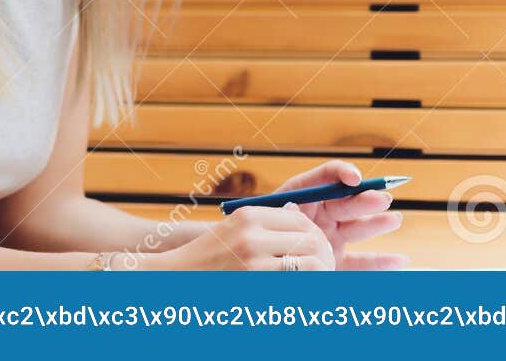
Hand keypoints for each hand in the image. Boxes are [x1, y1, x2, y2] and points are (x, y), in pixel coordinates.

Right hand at [158, 203, 335, 270]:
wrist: (179, 276)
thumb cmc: (209, 256)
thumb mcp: (234, 229)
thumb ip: (266, 224)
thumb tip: (302, 219)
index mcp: (249, 214)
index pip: (301, 219)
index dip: (315, 234)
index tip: (318, 248)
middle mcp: (253, 233)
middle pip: (312, 240)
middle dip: (325, 256)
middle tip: (326, 268)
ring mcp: (254, 260)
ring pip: (312, 264)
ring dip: (322, 273)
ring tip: (320, 280)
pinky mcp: (256, 282)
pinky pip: (298, 283)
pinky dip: (308, 287)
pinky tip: (305, 290)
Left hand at [267, 160, 407, 269]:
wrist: (254, 259)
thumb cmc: (258, 230)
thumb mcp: (267, 214)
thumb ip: (282, 209)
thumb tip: (293, 204)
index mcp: (303, 194)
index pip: (324, 177)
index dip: (340, 173)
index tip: (353, 178)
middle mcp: (320, 214)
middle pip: (346, 203)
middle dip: (364, 199)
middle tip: (382, 198)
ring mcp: (330, 237)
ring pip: (358, 229)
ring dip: (377, 224)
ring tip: (394, 219)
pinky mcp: (336, 261)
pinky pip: (361, 262)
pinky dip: (381, 263)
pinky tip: (401, 260)